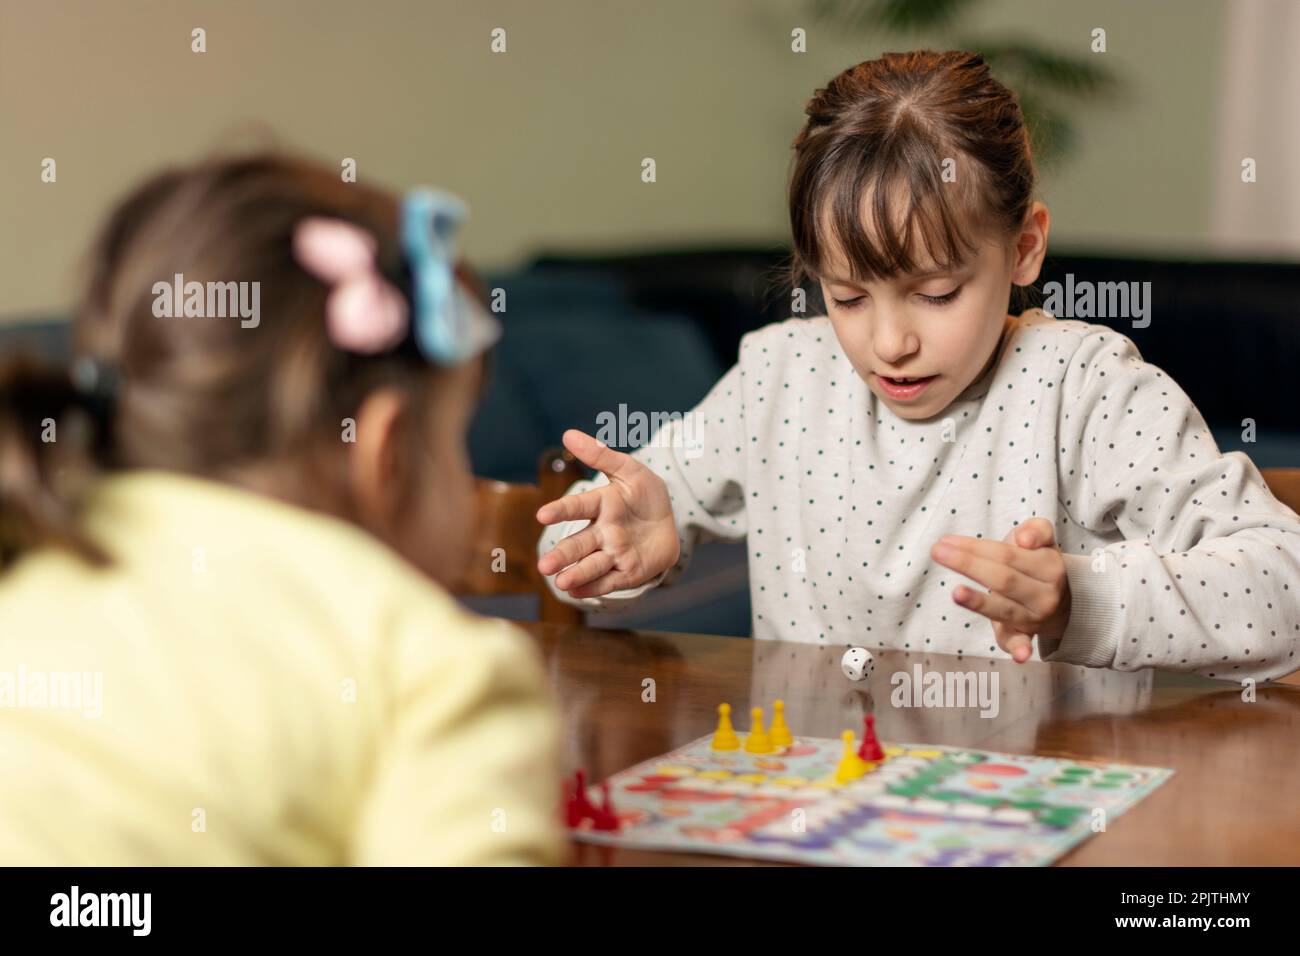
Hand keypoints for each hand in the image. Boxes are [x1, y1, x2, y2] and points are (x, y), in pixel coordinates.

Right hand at [536, 429, 679, 598]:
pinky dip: (593, 587)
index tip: (542, 516)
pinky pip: (609, 580)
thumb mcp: (630, 471)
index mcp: (601, 505)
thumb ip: (601, 456)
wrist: (671, 520)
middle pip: (578, 543)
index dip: (561, 511)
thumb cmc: (645, 493)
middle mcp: (602, 532)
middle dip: (562, 555)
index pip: (577, 507)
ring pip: (591, 564)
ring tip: (560, 581)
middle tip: (544, 565)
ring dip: (575, 573)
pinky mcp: (627, 571)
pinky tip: (575, 592)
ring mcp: (613, 553)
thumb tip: (568, 434)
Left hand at [929, 517, 1071, 662]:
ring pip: (1005, 609)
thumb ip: (1036, 530)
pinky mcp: (1024, 636)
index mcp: (1049, 568)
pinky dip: (1021, 650)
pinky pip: (1022, 643)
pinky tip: (1019, 656)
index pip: (1006, 555)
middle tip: (938, 551)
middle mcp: (1044, 595)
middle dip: (968, 565)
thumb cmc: (1039, 564)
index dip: (976, 548)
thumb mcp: (1044, 541)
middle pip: (1003, 579)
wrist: (1064, 600)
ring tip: (957, 592)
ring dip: (981, 603)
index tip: (947, 541)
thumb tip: (1023, 540)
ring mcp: (1035, 618)